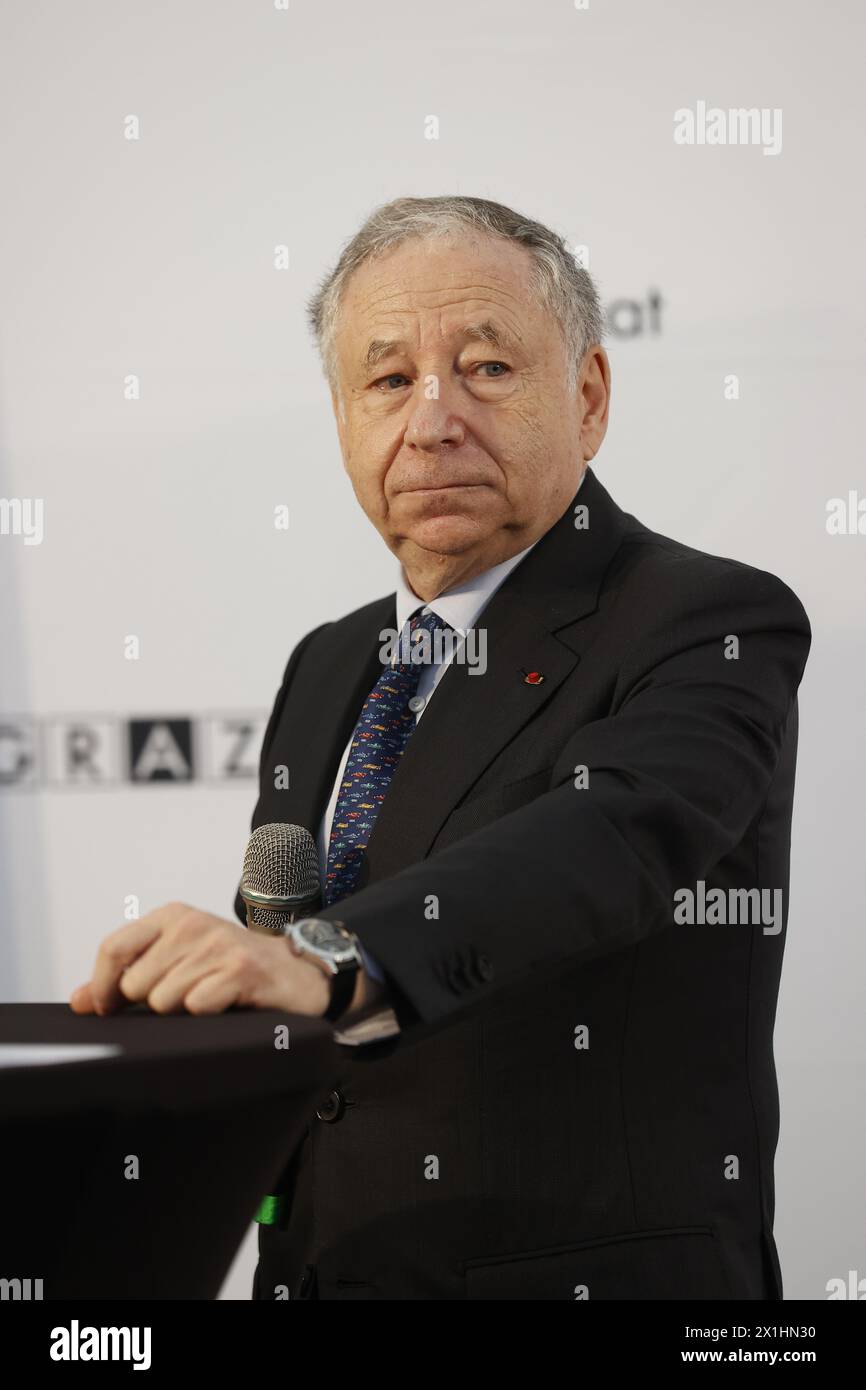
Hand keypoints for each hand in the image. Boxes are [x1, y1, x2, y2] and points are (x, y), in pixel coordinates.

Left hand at [69, 902, 335, 1017]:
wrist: (296, 973)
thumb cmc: (231, 968)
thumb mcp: (178, 962)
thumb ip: (126, 979)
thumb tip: (79, 1002)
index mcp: (172, 917)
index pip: (114, 948)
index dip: (102, 987)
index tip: (108, 1009)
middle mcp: (192, 925)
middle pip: (136, 984)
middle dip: (152, 1004)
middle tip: (184, 998)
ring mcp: (217, 946)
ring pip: (163, 1001)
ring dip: (183, 1012)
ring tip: (209, 999)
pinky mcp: (240, 970)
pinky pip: (196, 1007)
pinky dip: (208, 1015)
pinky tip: (226, 1004)